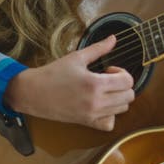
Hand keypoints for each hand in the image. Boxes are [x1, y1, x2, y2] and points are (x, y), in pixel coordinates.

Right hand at [5, 34, 134, 130]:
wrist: (34, 93)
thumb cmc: (53, 73)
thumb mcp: (77, 57)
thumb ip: (98, 48)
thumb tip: (114, 38)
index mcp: (95, 84)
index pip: (127, 81)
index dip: (122, 72)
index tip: (108, 69)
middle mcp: (97, 102)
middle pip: (129, 97)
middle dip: (123, 85)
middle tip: (108, 79)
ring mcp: (92, 115)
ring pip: (122, 109)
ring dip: (118, 98)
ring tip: (104, 90)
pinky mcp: (87, 123)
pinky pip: (109, 124)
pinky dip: (110, 116)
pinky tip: (101, 106)